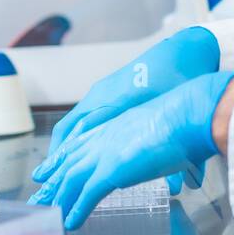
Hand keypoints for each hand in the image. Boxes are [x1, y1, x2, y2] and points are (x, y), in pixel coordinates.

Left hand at [29, 71, 233, 229]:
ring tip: (46, 213)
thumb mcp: (170, 136)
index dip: (64, 157)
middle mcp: (105, 137)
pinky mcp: (112, 170)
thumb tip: (187, 182)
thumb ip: (172, 157)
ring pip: (72, 178)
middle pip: (70, 162)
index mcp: (116, 126)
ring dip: (58, 198)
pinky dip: (77, 209)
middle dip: (52, 180)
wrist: (187, 114)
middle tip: (38, 195)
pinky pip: (87, 194)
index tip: (50, 168)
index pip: (81, 143)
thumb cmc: (187, 121)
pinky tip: (71, 221)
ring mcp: (106, 153)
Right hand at [32, 26, 219, 185]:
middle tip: (47, 182)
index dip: (69, 158)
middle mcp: (104, 95)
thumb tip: (185, 187)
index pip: (84, 132)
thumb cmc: (184, 77)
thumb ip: (183, 152)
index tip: (59, 182)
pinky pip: (82, 115)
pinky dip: (74, 134)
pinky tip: (76, 149)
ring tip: (55, 171)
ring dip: (64, 146)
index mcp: (118, 100)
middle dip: (58, 157)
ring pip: (74, 122)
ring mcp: (103, 91)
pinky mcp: (108, 90)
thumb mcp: (181, 115)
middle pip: (71, 129)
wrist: (186, 47)